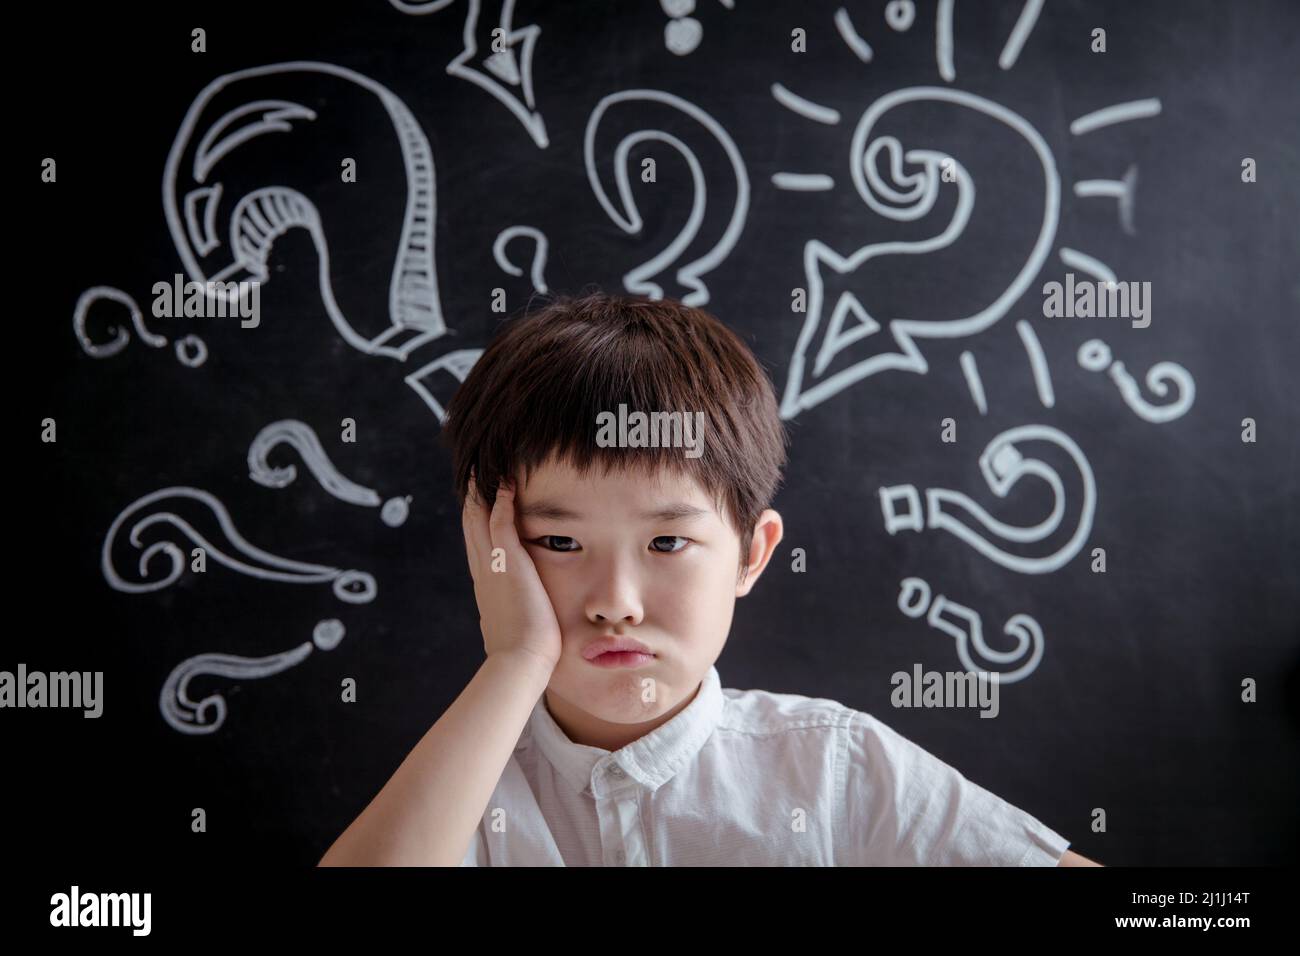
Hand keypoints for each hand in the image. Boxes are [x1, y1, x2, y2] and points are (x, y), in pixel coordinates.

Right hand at [461, 471, 562, 672]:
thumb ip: (511, 616)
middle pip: (471, 529)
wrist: (520, 662)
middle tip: (474, 478)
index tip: (478, 508)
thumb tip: (513, 619)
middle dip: (472, 503)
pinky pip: (500, 524)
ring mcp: (492, 567)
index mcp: (486, 588)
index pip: (478, 549)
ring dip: (482, 495)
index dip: (476, 527)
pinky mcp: (508, 563)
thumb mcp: (512, 629)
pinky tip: (506, 484)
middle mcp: (483, 573)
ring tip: (485, 472)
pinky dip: (501, 502)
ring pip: (479, 522)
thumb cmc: (524, 654)